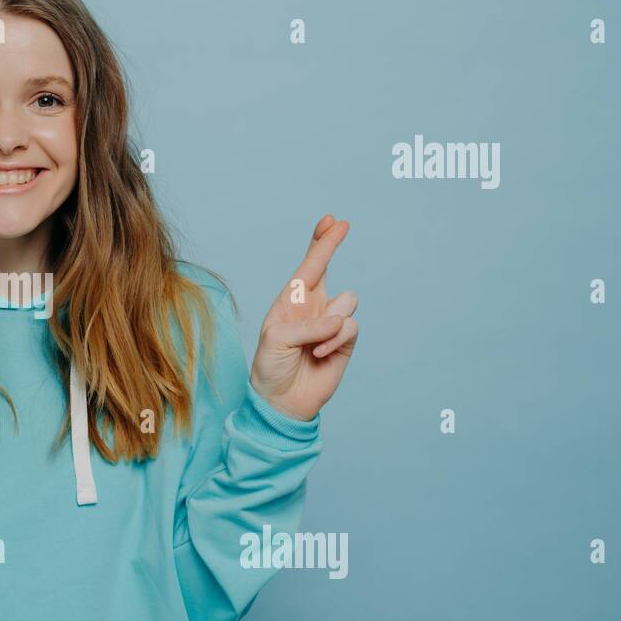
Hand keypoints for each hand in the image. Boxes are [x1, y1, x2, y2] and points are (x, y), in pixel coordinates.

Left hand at [248, 214, 358, 421]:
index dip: (319, 243)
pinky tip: (318, 355)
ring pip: (346, 300)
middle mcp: (312, 307)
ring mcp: (330, 323)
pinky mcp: (344, 342)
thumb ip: (306, 324)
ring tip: (311, 345)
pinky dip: (335, 340)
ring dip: (328, 322)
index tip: (331, 220)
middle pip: (327, 267)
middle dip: (330, 244)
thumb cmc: (270, 367)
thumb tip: (339, 318)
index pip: (307, 266)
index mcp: (290, 302)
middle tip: (341, 225)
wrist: (282, 401)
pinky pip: (351, 326)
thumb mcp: (276, 340)